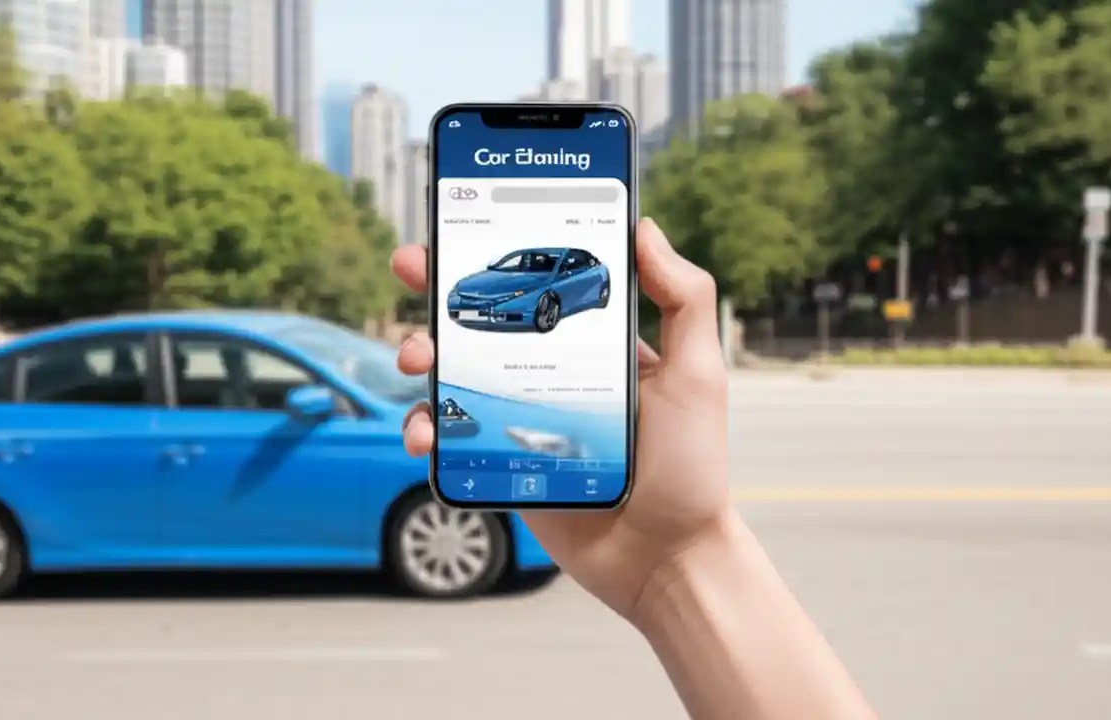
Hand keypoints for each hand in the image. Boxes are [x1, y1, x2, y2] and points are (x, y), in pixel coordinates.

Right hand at [392, 219, 731, 621]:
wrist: (666, 557)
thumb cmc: (691, 468)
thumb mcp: (698, 374)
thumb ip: (683, 299)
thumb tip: (646, 227)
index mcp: (591, 347)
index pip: (537, 286)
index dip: (499, 255)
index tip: (464, 224)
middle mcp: (549, 376)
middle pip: (480, 323)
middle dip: (438, 290)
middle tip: (412, 268)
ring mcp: (520, 419)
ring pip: (452, 376)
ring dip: (420, 355)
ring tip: (416, 358)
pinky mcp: (500, 463)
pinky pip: (449, 437)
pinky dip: (423, 429)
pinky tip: (423, 432)